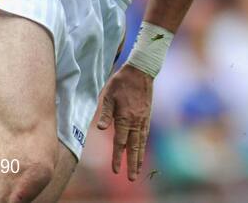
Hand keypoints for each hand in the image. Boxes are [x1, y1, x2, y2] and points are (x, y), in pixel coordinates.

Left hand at [97, 65, 153, 180]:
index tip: (116, 171)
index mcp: (125, 117)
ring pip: (142, 142)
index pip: (120, 142)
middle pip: (134, 147)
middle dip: (133, 163)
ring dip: (140, 157)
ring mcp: (143, 119)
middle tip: (132, 178)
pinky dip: (143, 145)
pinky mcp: (147, 115)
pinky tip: (142, 151)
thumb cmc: (121, 82)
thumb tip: (100, 128)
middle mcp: (136, 121)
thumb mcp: (108, 95)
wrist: (141, 70)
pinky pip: (145, 134)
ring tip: (138, 169)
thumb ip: (105, 113)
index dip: (118, 157)